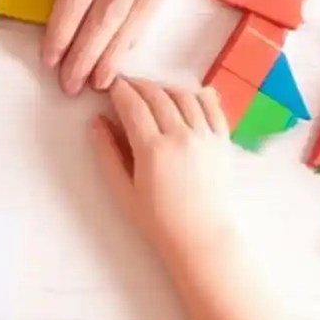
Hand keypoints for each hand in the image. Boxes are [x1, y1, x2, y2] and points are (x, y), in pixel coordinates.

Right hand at [91, 77, 236, 264]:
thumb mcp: (122, 189)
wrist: (200, 235)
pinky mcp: (222, 140)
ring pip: (183, 95)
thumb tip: (97, 121)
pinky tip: (183, 97)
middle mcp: (181, 137)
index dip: (118, 89)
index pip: (132, 104)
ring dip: (163, 87)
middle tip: (125, 85)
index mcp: (153, 150)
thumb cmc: (157, 218)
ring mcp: (205, 136)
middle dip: (137, 84)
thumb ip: (107, 152)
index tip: (110, 85)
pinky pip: (211, 105)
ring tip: (150, 92)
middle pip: (156, 94)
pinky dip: (196, 94)